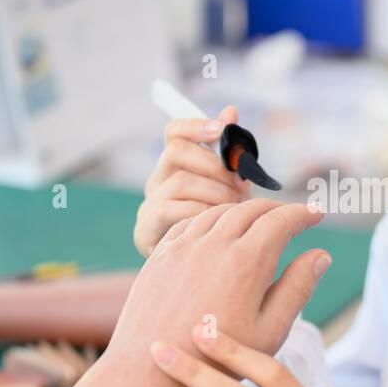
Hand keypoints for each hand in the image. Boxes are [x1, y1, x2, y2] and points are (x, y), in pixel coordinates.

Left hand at [105, 198, 330, 386]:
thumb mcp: (269, 332)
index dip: (303, 214)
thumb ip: (297, 289)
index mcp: (246, 262)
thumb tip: (320, 255)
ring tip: (259, 222)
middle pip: (251, 209)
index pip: (281, 221)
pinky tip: (219, 231)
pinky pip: (190, 222)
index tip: (317, 213)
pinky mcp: (161, 255)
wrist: (149, 372)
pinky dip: (212, 218)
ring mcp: (183, 246)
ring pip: (220, 211)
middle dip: (277, 209)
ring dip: (244, 210)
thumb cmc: (215, 361)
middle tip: (293, 217)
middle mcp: (213, 244)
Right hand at [134, 104, 251, 256]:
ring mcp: (149, 205)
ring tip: (238, 211)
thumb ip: (228, 153)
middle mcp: (158, 181)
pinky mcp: (146, 230)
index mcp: (176, 167)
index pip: (174, 132)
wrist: (201, 275)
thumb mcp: (229, 188)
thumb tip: (230, 110)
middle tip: (241, 184)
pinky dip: (203, 214)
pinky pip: (175, 211)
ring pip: (181, 182)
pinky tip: (220, 225)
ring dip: (216, 193)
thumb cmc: (219, 227)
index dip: (196, 125)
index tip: (223, 129)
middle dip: (215, 165)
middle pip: (177, 152)